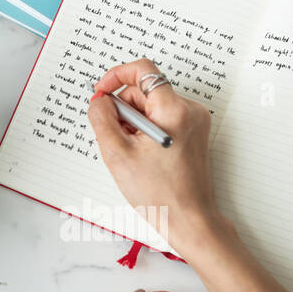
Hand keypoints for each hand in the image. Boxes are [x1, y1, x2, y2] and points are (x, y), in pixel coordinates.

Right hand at [87, 58, 220, 255]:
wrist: (189, 220)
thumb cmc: (159, 193)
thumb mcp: (117, 153)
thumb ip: (102, 118)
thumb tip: (99, 100)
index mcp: (174, 110)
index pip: (143, 71)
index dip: (116, 76)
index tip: (101, 91)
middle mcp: (189, 110)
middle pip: (145, 90)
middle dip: (123, 108)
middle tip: (115, 136)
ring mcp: (193, 122)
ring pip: (151, 106)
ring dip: (133, 121)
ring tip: (130, 151)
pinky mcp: (192, 133)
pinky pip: (161, 118)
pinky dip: (144, 129)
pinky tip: (141, 154)